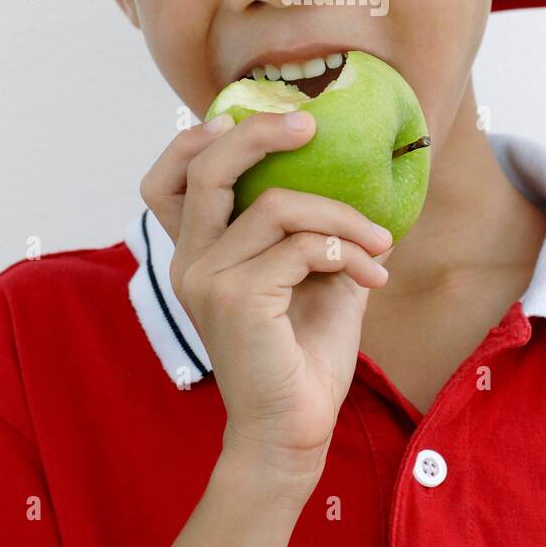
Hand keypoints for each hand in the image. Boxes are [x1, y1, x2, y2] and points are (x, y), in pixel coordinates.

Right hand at [140, 112, 392, 476]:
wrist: (294, 430)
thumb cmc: (302, 354)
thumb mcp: (308, 276)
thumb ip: (306, 230)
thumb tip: (346, 178)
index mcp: (198, 253)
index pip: (166, 182)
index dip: (192, 142)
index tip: (235, 116)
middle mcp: (191, 261)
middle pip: (204, 170)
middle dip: (258, 134)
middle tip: (310, 127)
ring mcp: (206, 278)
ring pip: (276, 206)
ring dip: (341, 218)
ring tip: (378, 244)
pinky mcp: (236, 297)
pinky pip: (301, 246)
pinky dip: (346, 251)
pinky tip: (372, 277)